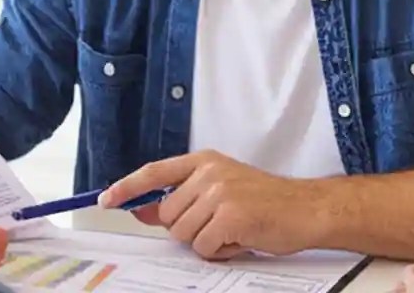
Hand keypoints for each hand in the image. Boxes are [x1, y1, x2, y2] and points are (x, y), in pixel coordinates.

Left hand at [99, 150, 320, 259]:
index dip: (126, 187)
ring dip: (205, 242)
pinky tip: (241, 239)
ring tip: (233, 231)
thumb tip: (142, 210)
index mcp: (204, 162)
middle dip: (188, 229)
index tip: (106, 199)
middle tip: (219, 225)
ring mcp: (219, 192)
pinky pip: (203, 246)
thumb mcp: (221, 189)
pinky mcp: (230, 215)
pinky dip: (220, 251)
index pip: (154, 172)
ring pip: (183, 234)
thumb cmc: (265, 202)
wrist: (307, 208)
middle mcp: (209, 173)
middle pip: (167, 216)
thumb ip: (182, 198)